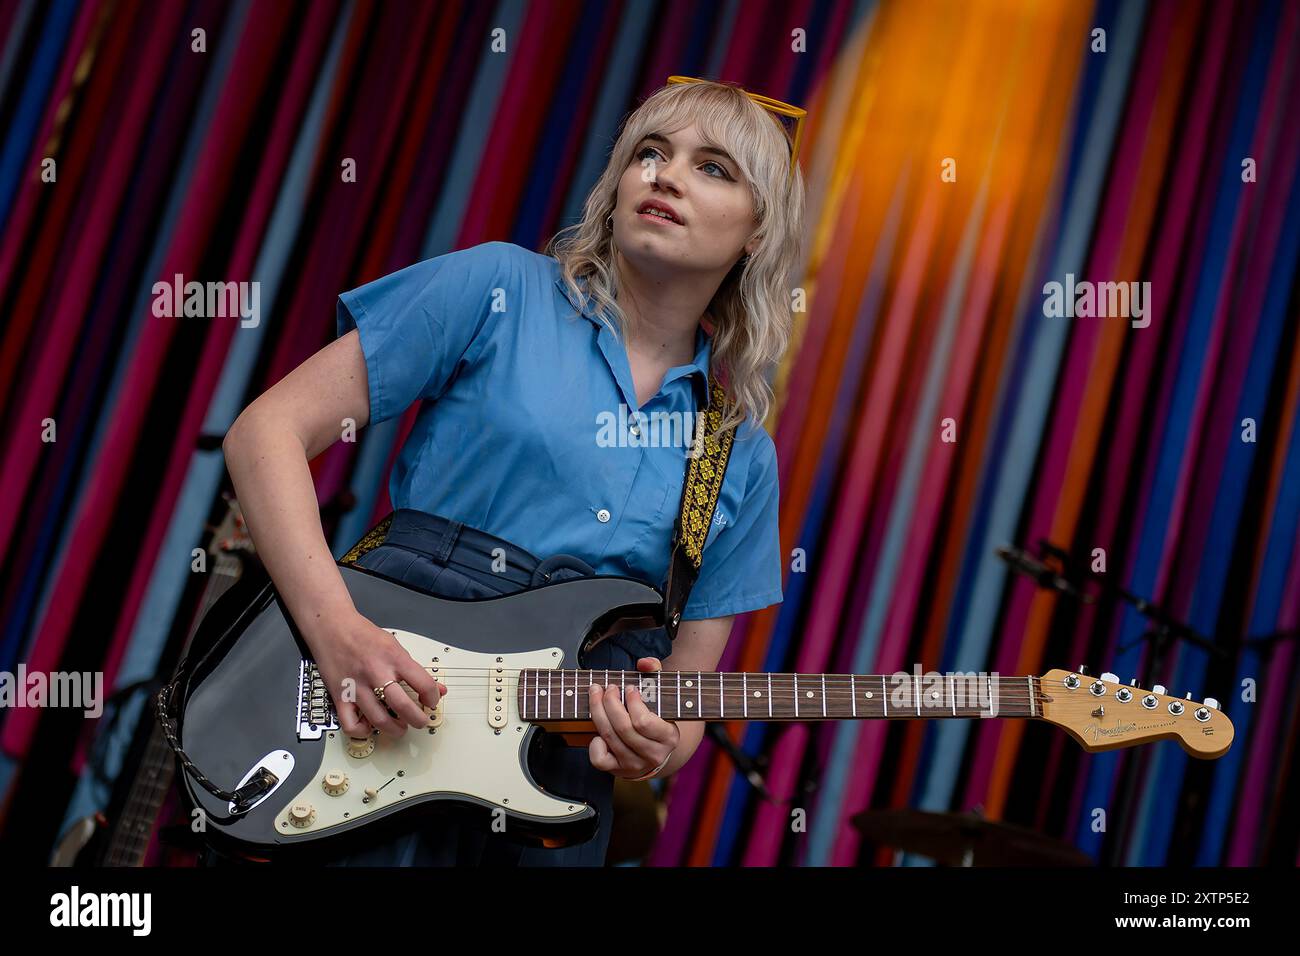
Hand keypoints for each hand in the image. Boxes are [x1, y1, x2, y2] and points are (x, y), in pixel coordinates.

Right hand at [304, 609, 445, 737]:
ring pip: (379, 720)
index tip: (432, 701)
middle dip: (417, 720)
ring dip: (395, 730)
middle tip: (420, 721)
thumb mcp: (395, 646)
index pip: (424, 683)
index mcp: (394, 658)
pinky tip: (370, 725)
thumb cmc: (363, 635)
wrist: (332, 627)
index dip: (433, 698)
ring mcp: (357, 686)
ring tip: (400, 727)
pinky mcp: (339, 696)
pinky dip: (363, 731)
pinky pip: (351, 724)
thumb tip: (436, 688)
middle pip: (402, 706)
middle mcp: (376, 673)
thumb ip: (414, 669)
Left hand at [587, 657, 678, 779]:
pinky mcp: (618, 770)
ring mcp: (634, 765)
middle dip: (610, 702)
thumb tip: (644, 662)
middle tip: (608, 688)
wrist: (655, 750)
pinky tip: (599, 731)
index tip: (628, 688)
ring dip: (598, 712)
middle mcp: (653, 754)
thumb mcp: (661, 694)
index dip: (632, 702)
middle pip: (622, 728)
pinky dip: (595, 743)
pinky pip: (600, 759)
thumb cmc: (656, 716)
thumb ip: (655, 672)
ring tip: (596, 695)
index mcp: (669, 737)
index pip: (643, 722)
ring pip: (609, 738)